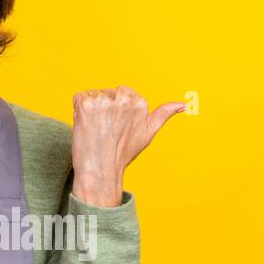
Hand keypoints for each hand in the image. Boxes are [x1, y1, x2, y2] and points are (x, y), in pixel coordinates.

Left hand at [71, 86, 184, 206]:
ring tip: (96, 129)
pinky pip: (79, 97)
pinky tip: (85, 126)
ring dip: (90, 109)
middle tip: (105, 130)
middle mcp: (124, 99)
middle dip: (103, 108)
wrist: (100, 171)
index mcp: (140, 102)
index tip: (117, 126)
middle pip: (107, 92)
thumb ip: (164, 114)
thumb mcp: (148, 132)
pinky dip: (78, 110)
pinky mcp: (86, 105)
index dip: (116, 110)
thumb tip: (185, 105)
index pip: (122, 92)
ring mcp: (104, 102)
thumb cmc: (123, 153)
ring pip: (93, 95)